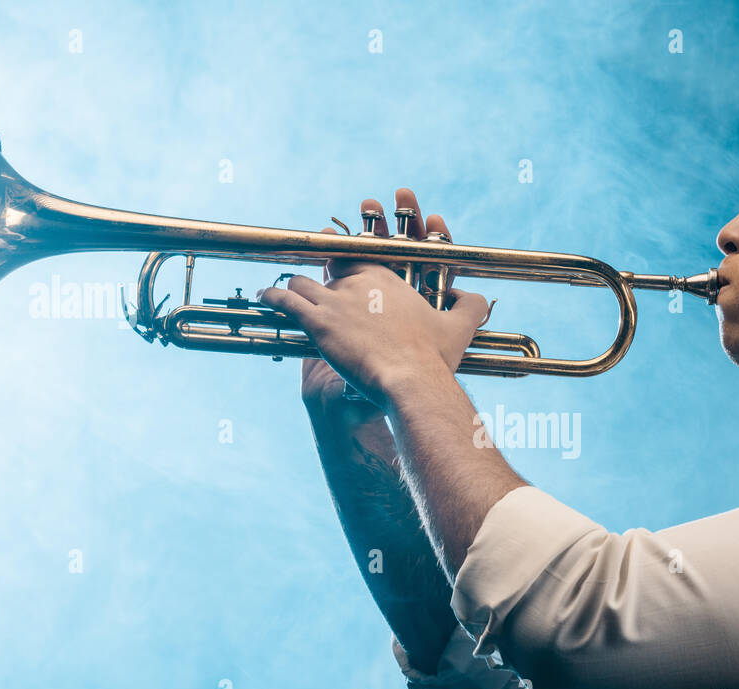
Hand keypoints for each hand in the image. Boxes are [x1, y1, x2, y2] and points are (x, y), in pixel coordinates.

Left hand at [274, 188, 488, 413]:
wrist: (411, 380)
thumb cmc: (433, 357)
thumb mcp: (459, 327)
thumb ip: (470, 306)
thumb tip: (474, 297)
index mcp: (388, 278)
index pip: (359, 258)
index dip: (347, 257)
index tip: (340, 257)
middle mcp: (359, 282)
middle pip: (329, 269)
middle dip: (320, 271)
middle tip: (312, 273)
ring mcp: (336, 300)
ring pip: (303, 282)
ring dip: (294, 286)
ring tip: (284, 291)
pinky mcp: (318, 322)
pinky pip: (285, 301)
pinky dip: (271, 296)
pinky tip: (263, 296)